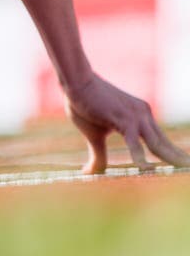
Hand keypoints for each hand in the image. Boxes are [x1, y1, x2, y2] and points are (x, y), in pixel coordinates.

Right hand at [65, 73, 189, 173]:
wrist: (76, 82)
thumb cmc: (83, 104)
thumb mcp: (93, 135)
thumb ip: (98, 155)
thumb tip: (89, 174)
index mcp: (140, 117)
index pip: (162, 142)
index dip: (174, 155)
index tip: (184, 166)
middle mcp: (143, 115)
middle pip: (166, 145)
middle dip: (180, 160)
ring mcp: (136, 117)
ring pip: (157, 145)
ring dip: (172, 160)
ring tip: (185, 170)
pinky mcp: (122, 119)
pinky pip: (134, 142)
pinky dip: (140, 156)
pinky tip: (146, 169)